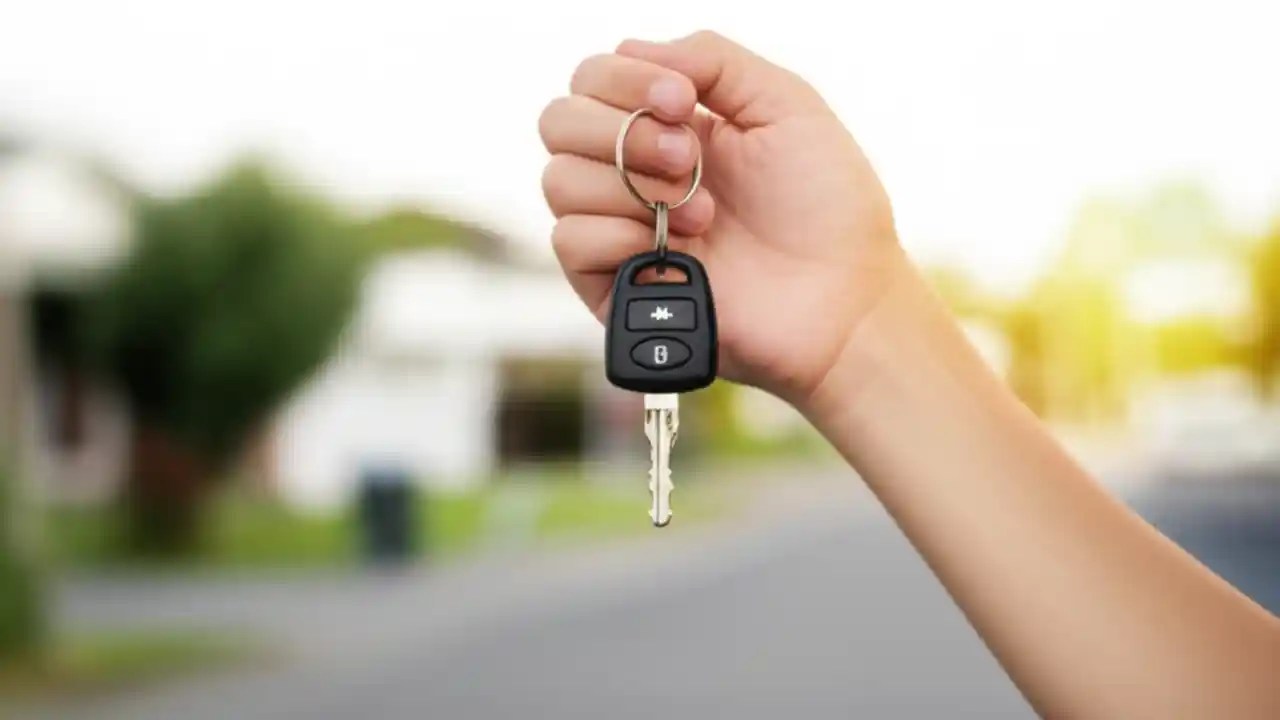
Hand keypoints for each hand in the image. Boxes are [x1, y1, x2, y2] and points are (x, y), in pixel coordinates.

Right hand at [539, 31, 904, 403]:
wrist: (841, 299)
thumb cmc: (828, 208)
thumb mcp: (786, 104)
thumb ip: (713, 59)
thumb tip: (632, 51)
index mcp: (668, 124)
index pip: (594, 79)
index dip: (624, 79)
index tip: (683, 101)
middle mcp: (636, 171)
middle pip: (558, 121)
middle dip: (621, 131)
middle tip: (687, 159)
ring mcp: (622, 228)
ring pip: (558, 180)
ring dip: (631, 187)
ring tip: (702, 216)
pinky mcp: (617, 284)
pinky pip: (570, 241)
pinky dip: (618, 235)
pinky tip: (674, 248)